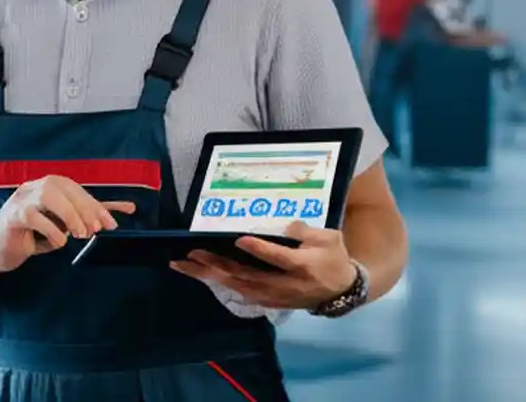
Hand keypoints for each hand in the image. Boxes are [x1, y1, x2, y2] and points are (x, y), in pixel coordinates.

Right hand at [0, 175, 135, 272]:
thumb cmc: (28, 236)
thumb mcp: (61, 225)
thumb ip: (87, 216)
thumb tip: (126, 209)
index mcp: (46, 187)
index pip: (74, 189)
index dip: (95, 204)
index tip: (111, 224)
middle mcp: (33, 187)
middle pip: (63, 187)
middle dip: (84, 208)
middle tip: (96, 230)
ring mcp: (20, 199)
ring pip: (49, 196)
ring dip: (70, 215)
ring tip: (81, 234)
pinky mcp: (11, 216)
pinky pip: (33, 216)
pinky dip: (50, 230)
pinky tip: (58, 242)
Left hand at [169, 221, 357, 309]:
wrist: (342, 291)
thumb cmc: (333, 258)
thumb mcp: (328, 238)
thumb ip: (304, 230)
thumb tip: (281, 225)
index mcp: (301, 265)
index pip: (276, 257)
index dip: (259, 249)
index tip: (239, 239)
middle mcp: (283, 283)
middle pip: (246, 275)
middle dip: (217, 264)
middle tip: (192, 252)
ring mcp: (273, 295)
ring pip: (237, 286)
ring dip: (209, 276)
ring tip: (184, 264)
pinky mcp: (268, 301)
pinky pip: (239, 292)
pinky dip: (218, 283)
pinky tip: (199, 274)